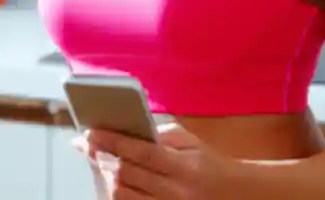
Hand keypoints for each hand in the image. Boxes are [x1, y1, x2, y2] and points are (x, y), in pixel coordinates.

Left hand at [73, 122, 226, 198]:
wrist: (237, 196)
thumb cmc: (208, 163)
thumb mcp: (191, 142)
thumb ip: (159, 135)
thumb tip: (123, 130)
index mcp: (185, 167)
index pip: (141, 153)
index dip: (112, 142)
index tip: (89, 133)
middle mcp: (176, 192)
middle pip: (127, 175)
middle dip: (102, 158)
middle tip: (88, 145)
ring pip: (123, 195)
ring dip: (106, 177)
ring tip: (101, 162)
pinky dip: (117, 194)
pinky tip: (113, 182)